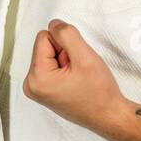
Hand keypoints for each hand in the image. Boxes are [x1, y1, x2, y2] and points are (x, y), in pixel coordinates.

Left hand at [22, 18, 129, 139]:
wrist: (109, 116)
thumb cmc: (99, 92)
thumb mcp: (85, 56)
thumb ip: (66, 34)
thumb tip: (53, 24)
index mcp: (36, 78)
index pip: (44, 37)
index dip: (64, 44)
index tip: (76, 62)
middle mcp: (30, 85)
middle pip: (45, 46)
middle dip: (64, 53)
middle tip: (78, 72)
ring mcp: (36, 89)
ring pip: (50, 55)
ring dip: (66, 61)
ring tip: (78, 78)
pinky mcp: (44, 90)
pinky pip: (52, 66)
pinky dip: (65, 69)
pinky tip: (75, 82)